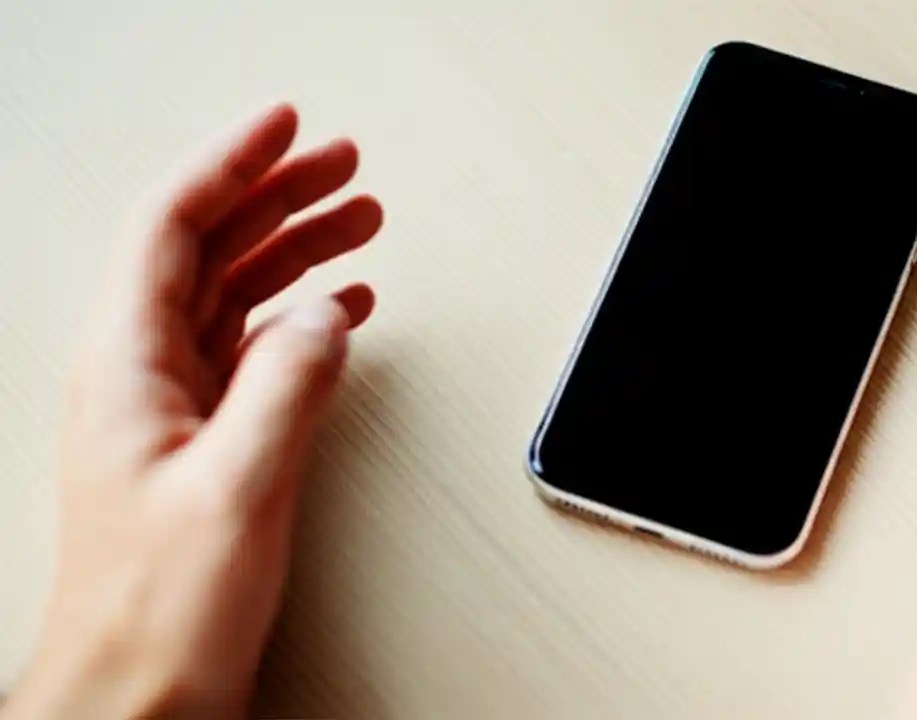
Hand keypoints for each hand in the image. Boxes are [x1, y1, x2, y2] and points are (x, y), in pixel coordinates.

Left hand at [2, 104, 381, 717]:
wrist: (136, 693)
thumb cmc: (159, 608)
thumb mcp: (236, 485)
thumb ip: (287, 384)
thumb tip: (329, 312)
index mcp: (128, 362)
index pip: (173, 225)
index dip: (232, 164)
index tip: (286, 126)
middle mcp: (142, 372)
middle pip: (210, 247)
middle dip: (279, 195)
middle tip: (343, 165)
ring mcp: (172, 406)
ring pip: (237, 292)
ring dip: (297, 250)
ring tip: (359, 218)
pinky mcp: (204, 440)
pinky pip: (254, 348)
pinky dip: (303, 316)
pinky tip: (342, 309)